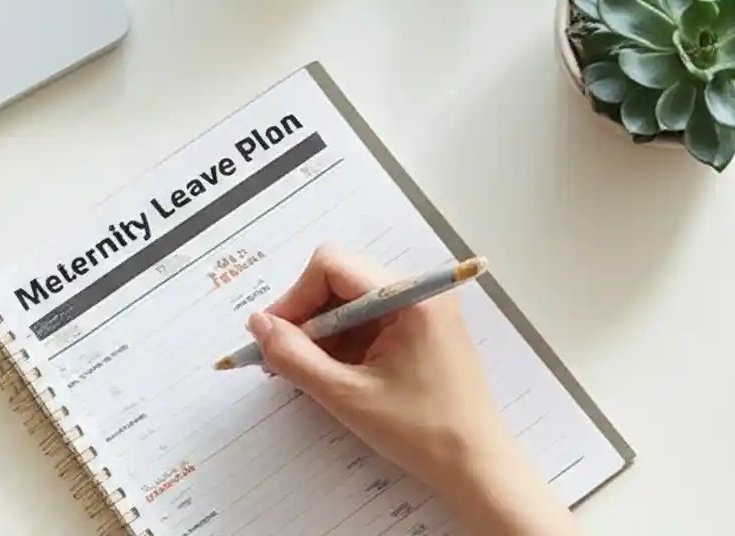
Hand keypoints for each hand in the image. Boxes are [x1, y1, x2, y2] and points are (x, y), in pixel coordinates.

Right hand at [249, 247, 579, 535]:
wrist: (477, 467)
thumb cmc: (422, 433)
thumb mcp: (346, 396)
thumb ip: (295, 357)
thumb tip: (257, 325)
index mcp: (409, 295)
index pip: (332, 266)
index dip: (294, 298)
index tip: (273, 336)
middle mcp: (418, 291)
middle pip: (340, 280)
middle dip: (306, 317)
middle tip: (283, 358)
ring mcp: (422, 310)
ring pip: (350, 302)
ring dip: (323, 334)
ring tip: (308, 373)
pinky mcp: (420, 330)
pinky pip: (368, 321)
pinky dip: (343, 344)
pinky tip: (333, 375)